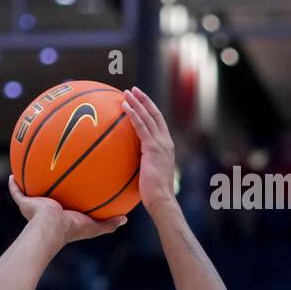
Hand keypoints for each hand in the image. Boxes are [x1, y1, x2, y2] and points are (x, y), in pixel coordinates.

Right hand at [8, 176, 126, 243]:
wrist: (50, 229)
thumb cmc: (70, 229)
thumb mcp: (93, 226)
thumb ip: (108, 223)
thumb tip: (125, 218)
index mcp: (61, 214)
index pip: (66, 200)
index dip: (68, 191)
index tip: (73, 180)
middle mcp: (46, 209)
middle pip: (47, 192)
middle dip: (48, 182)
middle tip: (53, 167)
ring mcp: (33, 205)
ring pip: (30, 189)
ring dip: (29, 178)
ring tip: (30, 163)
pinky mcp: (24, 202)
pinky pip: (16, 190)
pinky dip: (13, 183)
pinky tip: (12, 173)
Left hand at [121, 87, 177, 211]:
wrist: (161, 199)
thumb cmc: (154, 194)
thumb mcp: (148, 175)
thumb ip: (143, 166)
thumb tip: (129, 167)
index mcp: (166, 147)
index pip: (158, 123)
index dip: (150, 110)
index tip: (141, 101)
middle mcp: (165, 142)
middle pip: (155, 115)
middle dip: (144, 100)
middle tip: (133, 90)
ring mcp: (161, 143)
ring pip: (148, 117)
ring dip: (137, 102)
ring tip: (126, 92)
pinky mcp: (153, 148)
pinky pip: (141, 126)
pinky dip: (133, 114)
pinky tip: (124, 106)